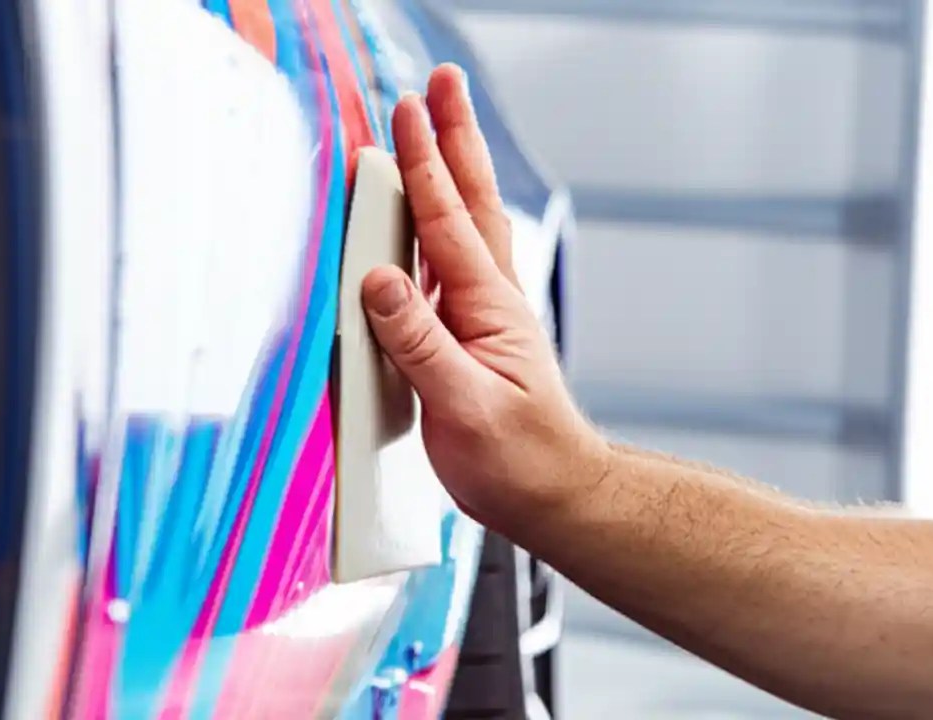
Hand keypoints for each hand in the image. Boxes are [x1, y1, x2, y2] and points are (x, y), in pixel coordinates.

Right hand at [361, 65, 601, 532]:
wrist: (554, 493)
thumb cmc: (516, 459)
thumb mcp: (465, 407)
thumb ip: (420, 344)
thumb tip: (378, 281)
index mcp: (487, 308)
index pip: (449, 222)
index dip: (426, 165)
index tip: (407, 112)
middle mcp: (488, 299)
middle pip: (468, 202)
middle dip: (451, 138)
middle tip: (440, 83)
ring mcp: (483, 314)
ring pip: (461, 225)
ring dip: (447, 171)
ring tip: (432, 126)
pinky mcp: (471, 334)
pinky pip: (447, 263)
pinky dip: (434, 222)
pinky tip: (424, 215)